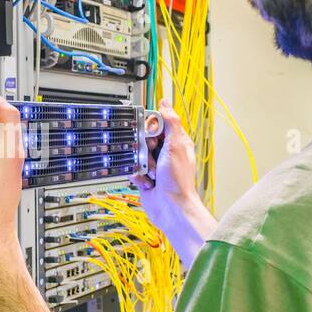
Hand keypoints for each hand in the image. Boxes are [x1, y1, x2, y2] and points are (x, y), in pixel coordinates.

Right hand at [130, 99, 215, 264]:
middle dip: (145, 148)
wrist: (170, 208)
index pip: (159, 124)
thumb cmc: (178, 180)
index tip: (150, 133)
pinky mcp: (145, 178)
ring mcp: (155, 166)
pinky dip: (137, 176)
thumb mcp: (176, 145)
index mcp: (177, 143)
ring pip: (137, 154)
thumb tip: (165, 104)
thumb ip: (170, 123)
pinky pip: (133, 170)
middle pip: (145, 139)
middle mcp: (166, 153)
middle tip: (152, 156)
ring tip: (152, 173)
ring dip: (142, 164)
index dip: (152, 127)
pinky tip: (147, 181)